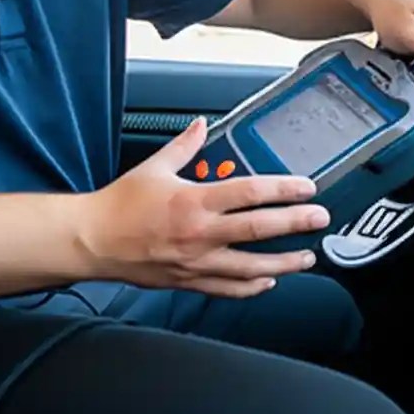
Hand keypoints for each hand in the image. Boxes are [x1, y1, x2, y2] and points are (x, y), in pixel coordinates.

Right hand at [76, 118, 330, 297]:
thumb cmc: (119, 206)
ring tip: (307, 257)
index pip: (250, 192)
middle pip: (260, 229)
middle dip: (296, 223)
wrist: (93, 241)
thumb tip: (200, 125)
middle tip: (320, 219)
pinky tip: (268, 281)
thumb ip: (184, 146)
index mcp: (194, 201)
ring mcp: (197, 261)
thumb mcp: (154, 167)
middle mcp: (200, 233)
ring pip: (251, 266)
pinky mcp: (189, 281)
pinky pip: (228, 288)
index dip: (284, 189)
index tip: (306, 187)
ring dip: (284, 262)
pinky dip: (251, 286)